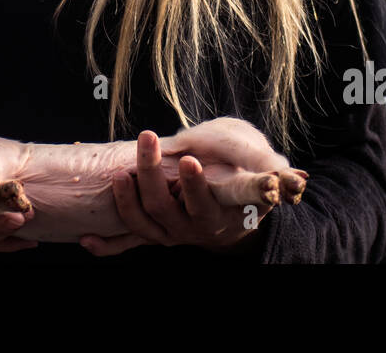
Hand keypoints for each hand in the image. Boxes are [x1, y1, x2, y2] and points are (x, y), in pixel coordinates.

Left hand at [79, 130, 272, 256]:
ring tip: (121, 176)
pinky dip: (108, 246)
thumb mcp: (261, 164)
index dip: (200, 185)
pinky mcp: (155, 231)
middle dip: (154, 174)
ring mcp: (173, 230)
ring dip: (130, 202)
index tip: (190, 163)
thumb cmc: (242, 173)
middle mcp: (198, 224)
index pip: (217, 199)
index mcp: (226, 206)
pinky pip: (129, 243)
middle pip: (172, 206)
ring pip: (147, 222)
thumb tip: (297, 180)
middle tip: (148, 140)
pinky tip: (87, 242)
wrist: (231, 209)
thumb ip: (272, 173)